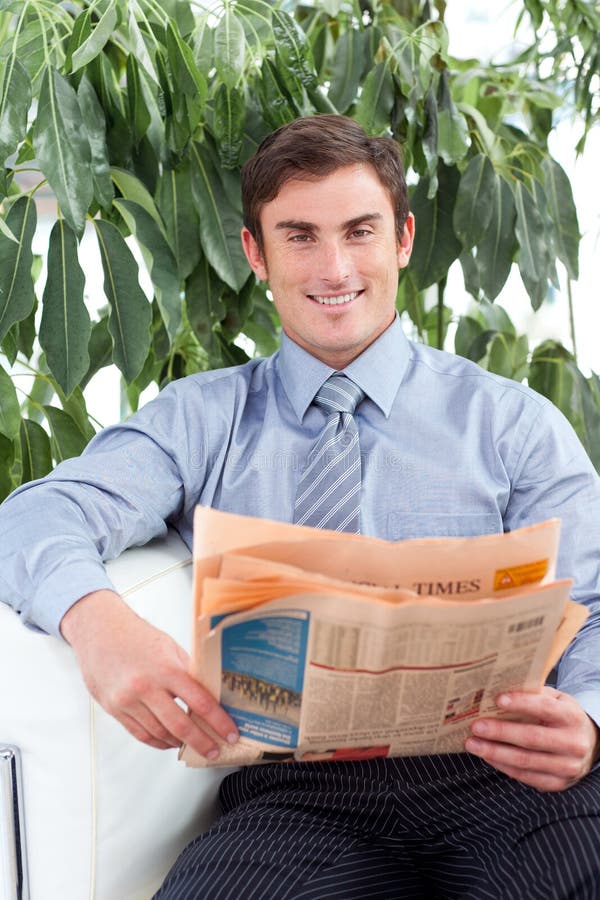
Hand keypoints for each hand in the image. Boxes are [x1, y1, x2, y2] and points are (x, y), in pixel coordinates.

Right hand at [61, 589, 238, 759]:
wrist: (98, 630)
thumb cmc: (136, 635)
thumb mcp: (169, 647)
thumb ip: (188, 671)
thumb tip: (210, 692)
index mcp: (166, 668)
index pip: (200, 702)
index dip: (218, 722)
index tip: (230, 733)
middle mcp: (146, 687)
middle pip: (180, 725)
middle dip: (202, 742)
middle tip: (214, 751)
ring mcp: (127, 700)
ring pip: (159, 733)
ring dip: (179, 743)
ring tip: (194, 746)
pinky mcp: (114, 708)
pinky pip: (140, 733)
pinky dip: (157, 742)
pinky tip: (169, 742)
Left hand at [465, 687, 599, 791]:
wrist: (589, 745)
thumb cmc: (563, 717)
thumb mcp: (556, 700)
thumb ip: (534, 694)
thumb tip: (498, 688)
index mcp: (572, 717)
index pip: (545, 708)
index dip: (521, 703)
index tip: (498, 699)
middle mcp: (573, 743)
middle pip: (531, 738)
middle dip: (500, 732)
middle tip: (476, 726)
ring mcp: (566, 767)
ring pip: (525, 760)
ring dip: (494, 753)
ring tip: (472, 744)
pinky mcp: (557, 783)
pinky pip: (525, 776)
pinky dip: (502, 766)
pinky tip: (486, 756)